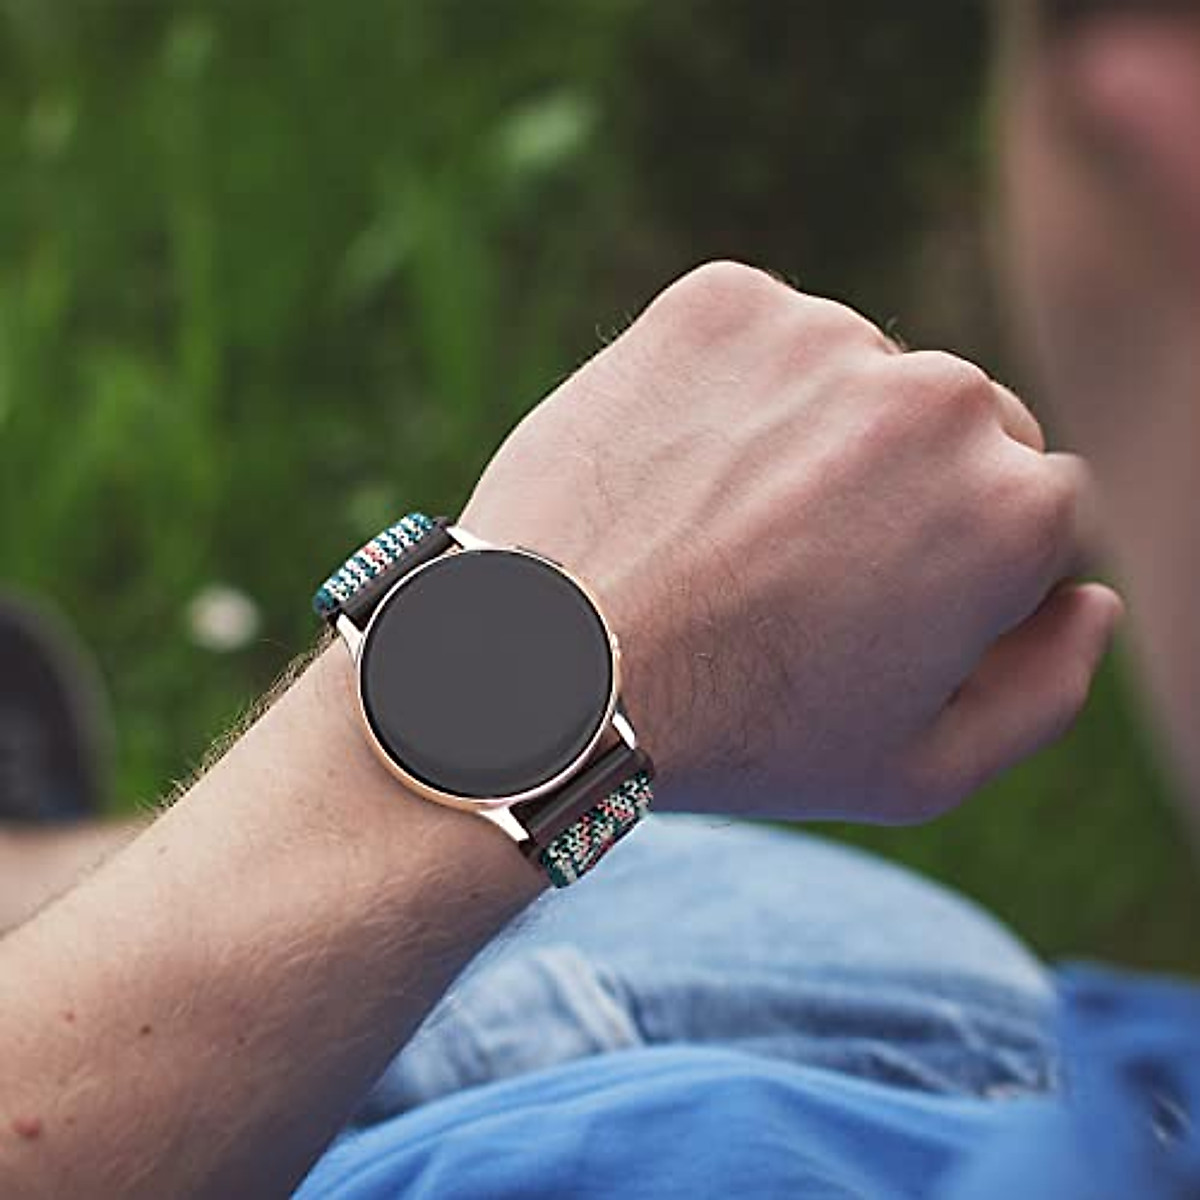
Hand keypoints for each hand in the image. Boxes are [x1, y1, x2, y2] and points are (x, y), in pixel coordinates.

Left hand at [460, 262, 1120, 823]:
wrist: (544, 666)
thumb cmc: (735, 732)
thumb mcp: (915, 770)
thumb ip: (1045, 690)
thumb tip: (1091, 601)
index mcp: (1012, 507)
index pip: (1038, 506)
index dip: (962, 563)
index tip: (880, 601)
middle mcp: (938, 396)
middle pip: (963, 426)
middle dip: (907, 488)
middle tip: (800, 563)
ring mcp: (823, 334)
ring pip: (859, 376)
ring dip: (820, 433)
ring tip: (729, 523)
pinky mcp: (722, 300)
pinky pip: (763, 337)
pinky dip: (738, 389)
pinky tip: (685, 469)